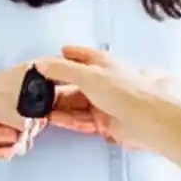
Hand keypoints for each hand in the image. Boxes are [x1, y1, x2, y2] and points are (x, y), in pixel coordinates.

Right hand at [36, 47, 180, 172]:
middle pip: (73, 84)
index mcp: (101, 64)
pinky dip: (67, 120)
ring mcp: (103, 103)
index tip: (43, 64)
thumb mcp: (88, 75)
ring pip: (75, 104)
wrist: (147, 119)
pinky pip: (80, 120)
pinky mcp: (104, 123)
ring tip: (38, 109)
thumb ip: (62, 70)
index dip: (61, 58)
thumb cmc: (126, 91)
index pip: (77, 57)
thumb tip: (41, 64)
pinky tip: (53, 119)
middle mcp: (102, 82)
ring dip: (58, 106)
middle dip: (54, 88)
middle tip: (34, 93)